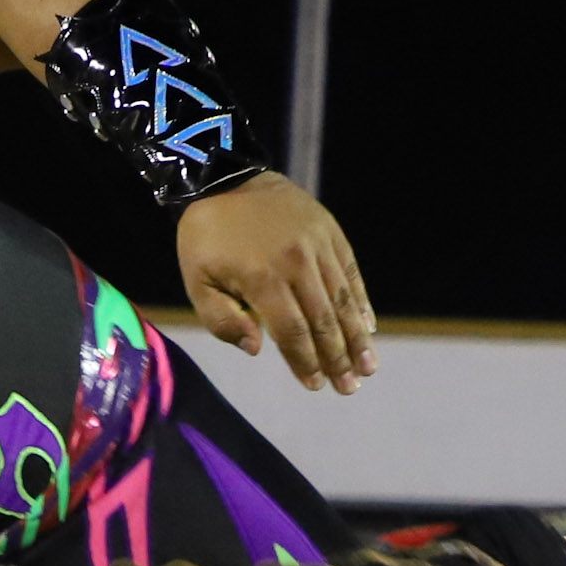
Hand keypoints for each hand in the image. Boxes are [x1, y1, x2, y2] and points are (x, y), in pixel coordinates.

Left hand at [178, 172, 377, 392]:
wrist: (223, 177)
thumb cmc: (206, 237)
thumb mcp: (196, 281)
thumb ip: (222, 321)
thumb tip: (258, 350)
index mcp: (261, 278)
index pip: (292, 332)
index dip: (306, 363)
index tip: (316, 386)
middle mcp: (296, 262)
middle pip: (323, 321)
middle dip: (338, 359)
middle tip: (349, 388)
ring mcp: (317, 244)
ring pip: (342, 299)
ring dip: (357, 337)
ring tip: (368, 367)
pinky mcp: (329, 230)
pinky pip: (350, 272)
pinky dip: (360, 301)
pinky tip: (368, 326)